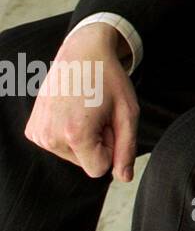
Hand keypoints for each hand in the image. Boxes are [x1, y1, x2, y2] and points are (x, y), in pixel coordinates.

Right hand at [23, 22, 137, 181]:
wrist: (81, 52)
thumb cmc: (109, 81)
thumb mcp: (128, 113)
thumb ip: (126, 149)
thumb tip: (124, 178)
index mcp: (75, 136)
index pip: (99, 169)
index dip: (111, 146)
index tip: (110, 122)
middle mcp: (50, 138)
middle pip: (85, 162)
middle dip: (97, 141)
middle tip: (97, 112)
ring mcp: (37, 134)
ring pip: (72, 155)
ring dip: (84, 137)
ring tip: (85, 109)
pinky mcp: (31, 130)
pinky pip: (58, 145)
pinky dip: (68, 132)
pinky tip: (70, 110)